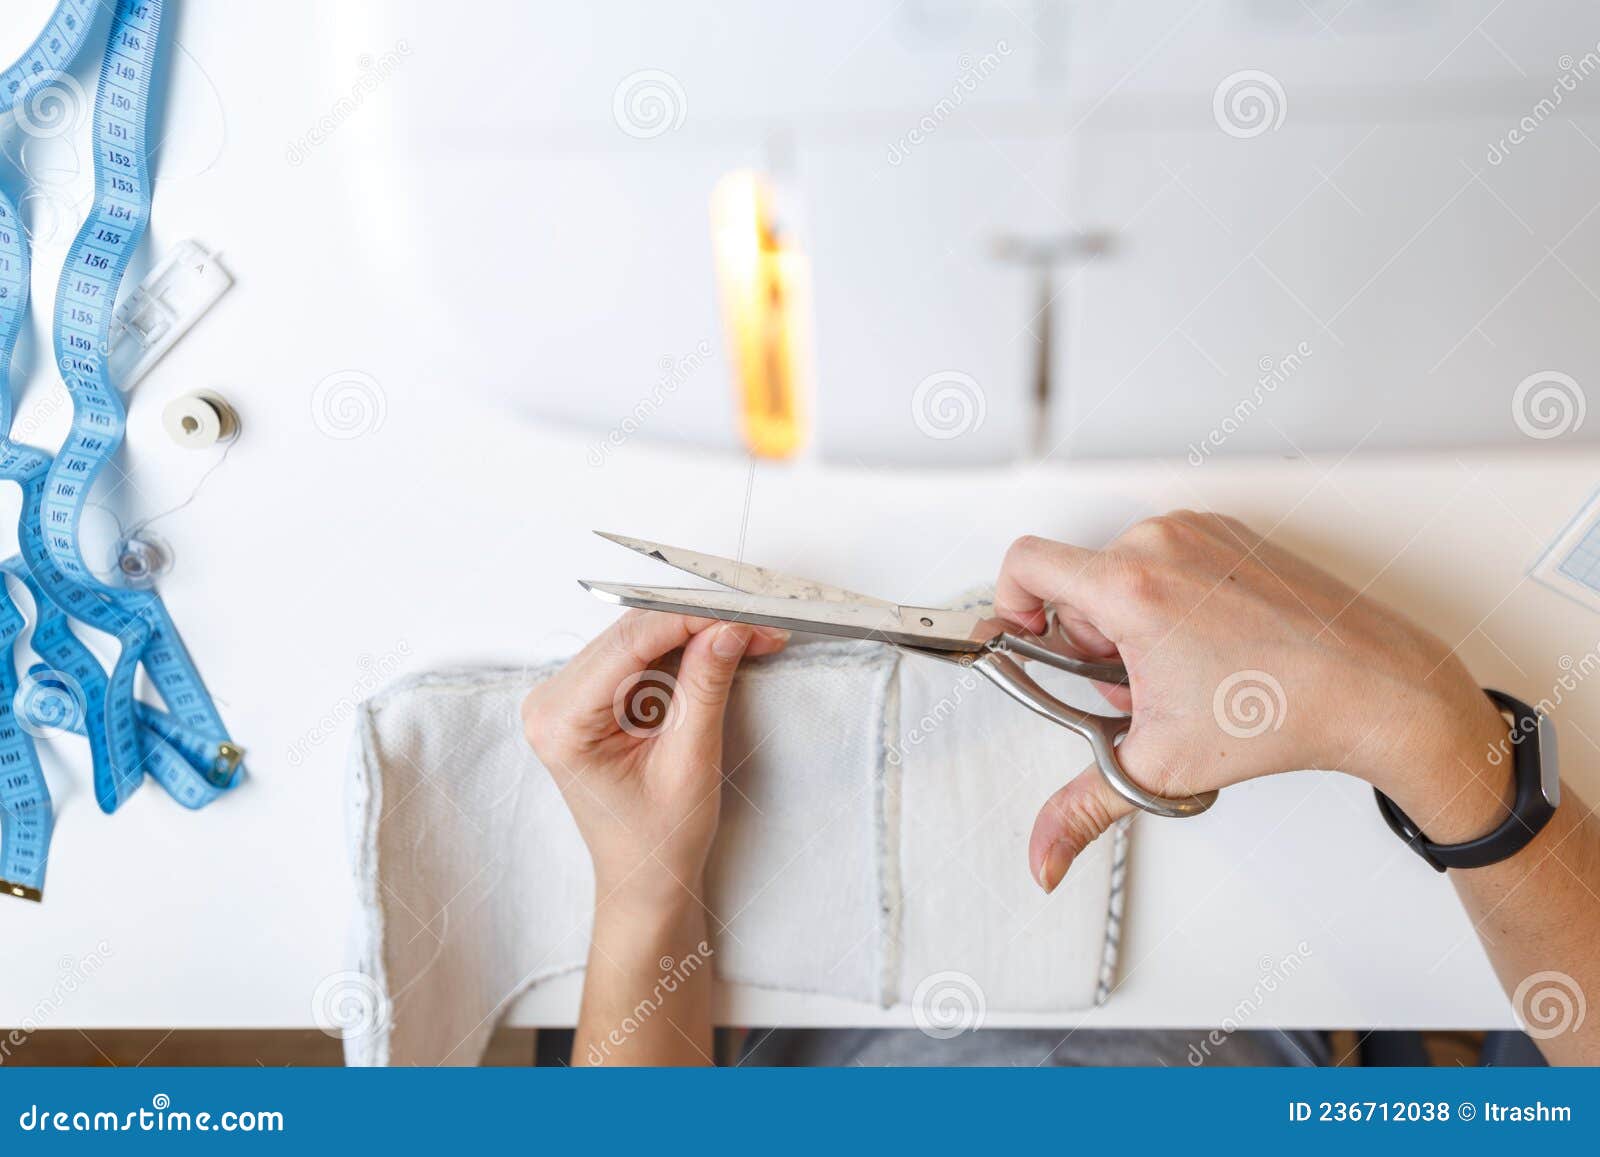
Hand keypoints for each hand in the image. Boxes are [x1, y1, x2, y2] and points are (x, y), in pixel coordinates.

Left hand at [520, 610, 788, 904]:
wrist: (644, 880)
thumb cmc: (657, 840)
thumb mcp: (689, 761)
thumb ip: (704, 687)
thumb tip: (728, 628)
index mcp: (562, 722)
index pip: (630, 643)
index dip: (691, 620)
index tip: (744, 614)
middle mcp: (551, 702)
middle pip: (632, 634)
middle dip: (700, 625)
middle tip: (760, 626)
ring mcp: (565, 697)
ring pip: (639, 639)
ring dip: (696, 635)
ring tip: (752, 639)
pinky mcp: (587, 697)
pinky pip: (637, 656)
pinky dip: (681, 651)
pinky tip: (721, 651)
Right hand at [998, 511, 1511, 891]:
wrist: (1376, 688)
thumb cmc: (1286, 710)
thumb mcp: (1161, 765)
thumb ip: (1083, 810)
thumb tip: (1044, 856)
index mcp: (1131, 586)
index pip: (1025, 563)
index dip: (1010, 603)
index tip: (1029, 641)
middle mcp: (1161, 543)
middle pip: (1076, 583)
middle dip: (1090, 640)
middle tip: (1135, 685)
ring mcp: (1199, 532)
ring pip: (1121, 572)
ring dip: (1129, 623)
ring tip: (1178, 671)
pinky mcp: (1228, 534)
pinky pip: (1165, 559)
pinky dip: (1168, 600)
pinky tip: (1206, 648)